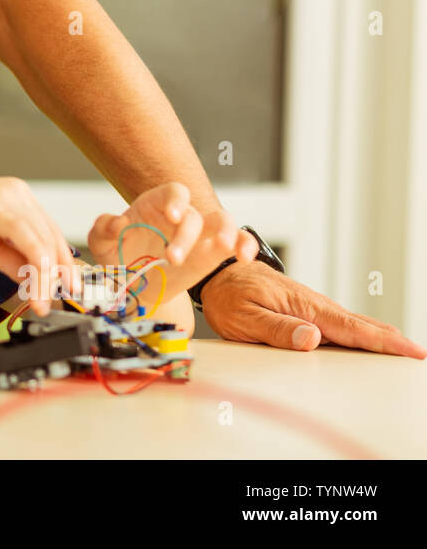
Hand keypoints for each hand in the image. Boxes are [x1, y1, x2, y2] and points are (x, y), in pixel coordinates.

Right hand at [0, 176, 79, 315]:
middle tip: (64, 299)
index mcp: (15, 198)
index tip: (65, 287)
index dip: (61, 262)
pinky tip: (35, 287)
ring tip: (43, 303)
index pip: (49, 232)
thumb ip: (11, 260)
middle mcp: (17, 193)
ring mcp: (9, 197)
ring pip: (42, 242)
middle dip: (60, 273)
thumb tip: (34, 280)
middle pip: (52, 237)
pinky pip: (27, 241)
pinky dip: (35, 267)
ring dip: (46, 278)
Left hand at [88, 185, 254, 295]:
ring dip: (225, 233)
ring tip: (221, 247)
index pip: (174, 191)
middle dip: (186, 235)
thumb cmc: (118, 255)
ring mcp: (200, 234)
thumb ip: (103, 228)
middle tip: (173, 257)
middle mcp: (180, 216)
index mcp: (155, 205)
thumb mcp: (101, 242)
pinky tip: (245, 256)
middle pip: (194, 214)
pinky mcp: (212, 253)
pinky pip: (237, 241)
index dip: (176, 200)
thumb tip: (118, 224)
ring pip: (223, 220)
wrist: (133, 282)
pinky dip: (246, 244)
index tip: (172, 216)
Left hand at [201, 259, 425, 357]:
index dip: (382, 342)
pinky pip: (338, 323)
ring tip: (403, 350)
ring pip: (352, 324)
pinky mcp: (304, 309)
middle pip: (360, 326)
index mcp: (303, 307)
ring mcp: (311, 306)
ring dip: (379, 336)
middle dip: (390, 340)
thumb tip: (313, 339)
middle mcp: (313, 305)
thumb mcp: (243, 316)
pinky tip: (368, 340)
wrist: (216, 269)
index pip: (350, 328)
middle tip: (418, 354)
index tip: (411, 350)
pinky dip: (360, 331)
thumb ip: (276, 329)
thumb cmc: (226, 295)